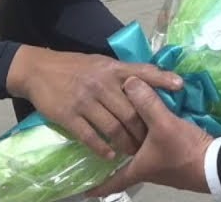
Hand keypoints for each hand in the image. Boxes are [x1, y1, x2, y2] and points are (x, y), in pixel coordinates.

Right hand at [6, 47, 183, 159]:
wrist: (39, 70)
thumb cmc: (75, 67)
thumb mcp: (101, 63)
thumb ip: (122, 73)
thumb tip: (146, 83)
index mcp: (112, 69)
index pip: (143, 72)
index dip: (163, 79)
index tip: (181, 86)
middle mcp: (102, 84)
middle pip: (131, 111)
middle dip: (143, 130)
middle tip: (150, 142)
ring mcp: (85, 100)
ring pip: (114, 127)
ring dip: (126, 143)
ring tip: (132, 152)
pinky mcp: (69, 115)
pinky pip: (90, 136)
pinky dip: (102, 149)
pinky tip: (110, 156)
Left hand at [86, 77, 213, 196]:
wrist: (216, 162)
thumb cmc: (183, 151)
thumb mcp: (163, 124)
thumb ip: (146, 103)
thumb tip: (128, 82)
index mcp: (138, 168)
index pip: (112, 180)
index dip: (97, 184)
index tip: (84, 189)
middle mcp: (148, 169)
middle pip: (125, 166)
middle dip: (115, 159)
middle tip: (102, 146)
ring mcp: (163, 165)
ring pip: (141, 155)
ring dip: (133, 146)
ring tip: (125, 133)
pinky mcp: (176, 157)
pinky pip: (155, 148)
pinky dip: (150, 139)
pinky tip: (152, 128)